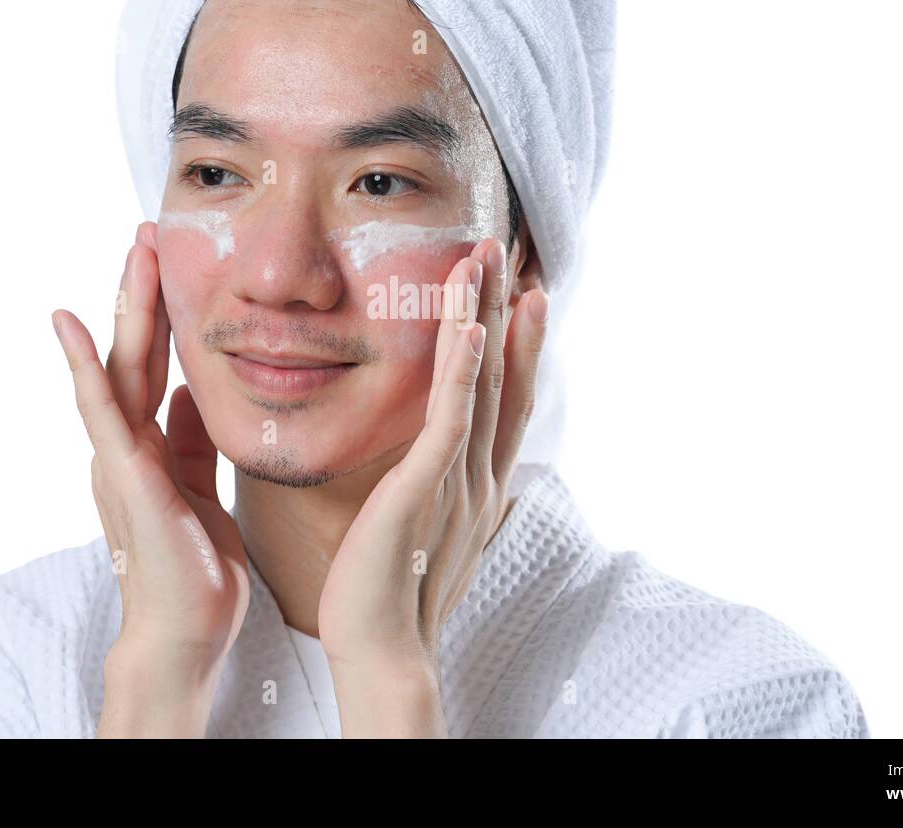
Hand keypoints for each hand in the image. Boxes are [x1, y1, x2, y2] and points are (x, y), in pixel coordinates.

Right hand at [51, 221, 248, 736]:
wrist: (186, 629)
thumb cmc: (195, 566)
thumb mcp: (199, 487)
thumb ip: (191, 441)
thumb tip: (192, 394)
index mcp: (148, 446)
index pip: (154, 366)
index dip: (161, 315)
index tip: (171, 264)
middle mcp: (127, 444)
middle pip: (133, 354)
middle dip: (142, 293)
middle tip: (150, 233)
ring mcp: (120, 458)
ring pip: (119, 368)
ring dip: (125, 308)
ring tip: (132, 251)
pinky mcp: (124, 477)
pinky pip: (102, 413)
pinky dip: (85, 368)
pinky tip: (71, 326)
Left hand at [317, 237, 549, 735]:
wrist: (384, 651)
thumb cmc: (392, 592)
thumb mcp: (423, 528)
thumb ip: (433, 489)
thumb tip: (428, 464)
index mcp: (478, 483)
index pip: (505, 400)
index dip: (515, 344)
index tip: (519, 295)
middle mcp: (481, 475)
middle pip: (505, 378)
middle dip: (506, 311)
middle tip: (507, 252)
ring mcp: (460, 480)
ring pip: (482, 384)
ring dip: (484, 317)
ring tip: (486, 261)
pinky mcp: (427, 488)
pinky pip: (451, 419)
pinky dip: (463, 371)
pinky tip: (467, 328)